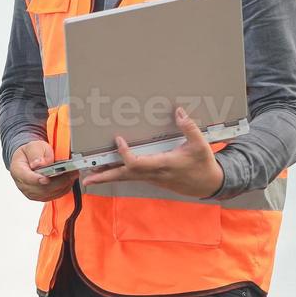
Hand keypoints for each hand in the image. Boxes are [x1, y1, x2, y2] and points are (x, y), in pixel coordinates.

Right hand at [9, 139, 74, 201]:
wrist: (30, 159)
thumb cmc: (31, 153)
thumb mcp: (33, 146)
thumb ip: (36, 154)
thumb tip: (39, 164)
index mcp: (17, 170)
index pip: (27, 178)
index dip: (37, 179)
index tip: (47, 178)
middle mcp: (22, 184)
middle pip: (40, 189)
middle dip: (57, 181)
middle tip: (70, 173)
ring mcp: (31, 192)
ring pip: (49, 194)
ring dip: (62, 185)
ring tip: (72, 175)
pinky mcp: (40, 196)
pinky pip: (53, 196)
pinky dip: (62, 189)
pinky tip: (68, 181)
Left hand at [81, 107, 224, 197]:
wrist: (208, 185)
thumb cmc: (203, 165)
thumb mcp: (200, 145)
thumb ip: (189, 128)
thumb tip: (179, 112)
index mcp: (163, 164)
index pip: (137, 163)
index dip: (125, 154)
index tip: (118, 140)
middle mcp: (154, 174)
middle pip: (124, 176)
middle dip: (105, 177)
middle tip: (87, 178)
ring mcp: (151, 178)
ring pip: (125, 178)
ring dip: (107, 176)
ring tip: (90, 174)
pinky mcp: (151, 179)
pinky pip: (131, 177)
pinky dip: (118, 174)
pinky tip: (108, 170)